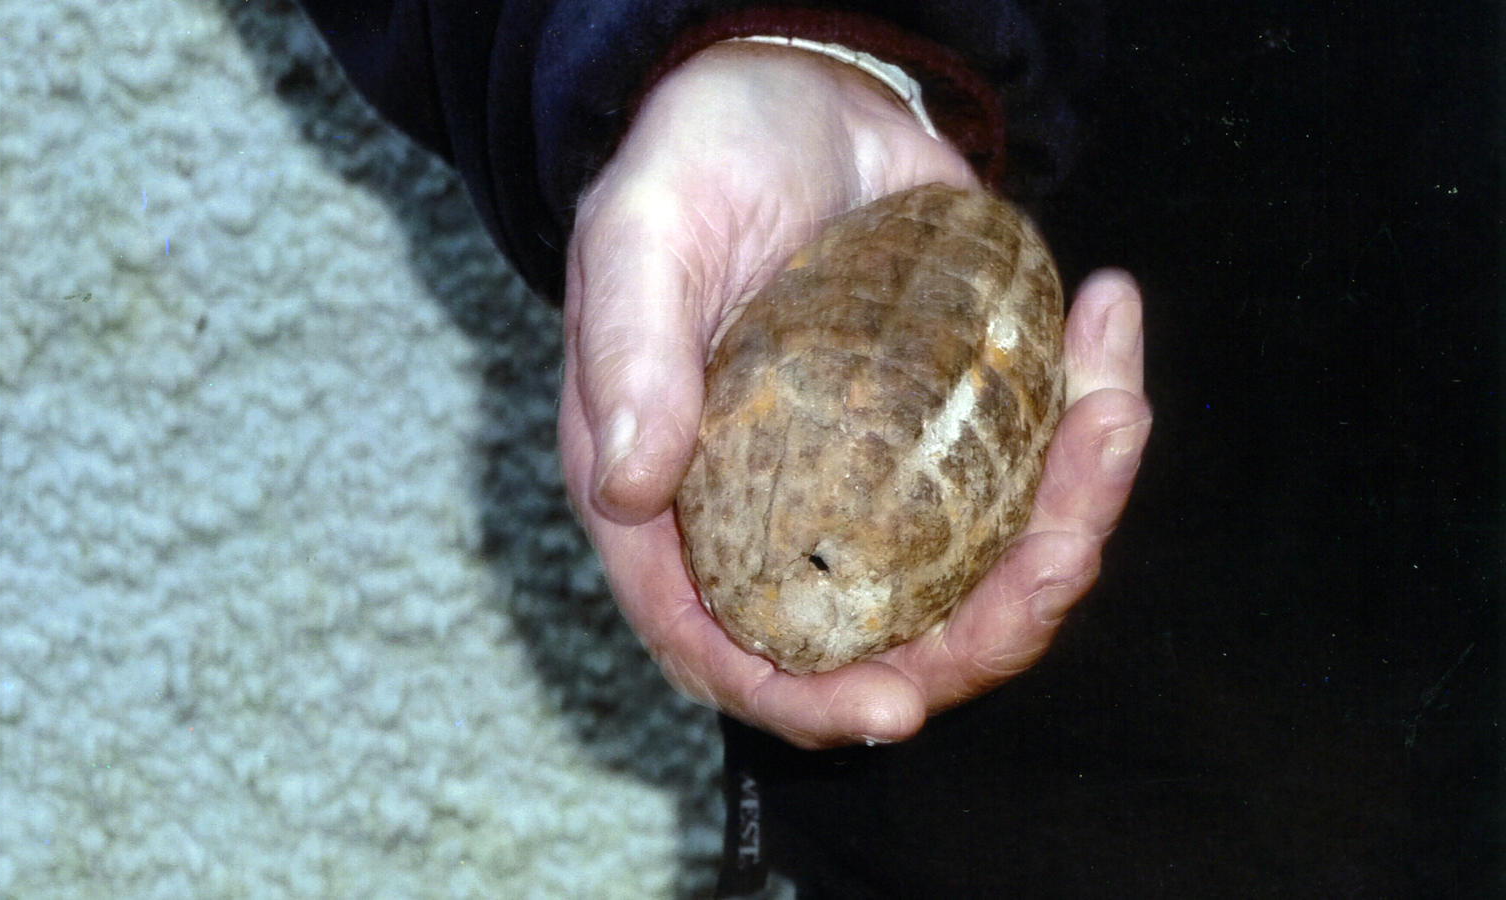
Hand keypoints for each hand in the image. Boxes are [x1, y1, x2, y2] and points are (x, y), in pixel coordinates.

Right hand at [558, 43, 1149, 748]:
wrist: (787, 91)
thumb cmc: (693, 162)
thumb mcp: (643, 237)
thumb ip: (629, 355)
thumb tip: (624, 487)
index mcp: (683, 502)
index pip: (727, 642)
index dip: (804, 700)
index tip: (891, 710)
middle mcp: (784, 512)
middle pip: (885, 635)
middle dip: (987, 627)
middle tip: (1063, 554)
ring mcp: (878, 479)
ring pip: (980, 568)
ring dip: (1069, 519)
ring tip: (1113, 410)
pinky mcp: (949, 427)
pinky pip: (1030, 470)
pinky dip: (1089, 422)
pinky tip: (1107, 323)